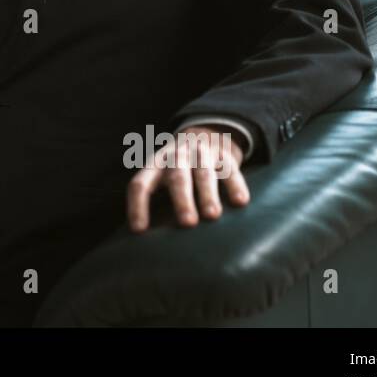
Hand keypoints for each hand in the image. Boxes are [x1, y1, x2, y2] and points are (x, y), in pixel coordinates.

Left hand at [126, 126, 249, 232]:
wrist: (205, 132)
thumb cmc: (178, 168)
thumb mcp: (161, 175)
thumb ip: (156, 201)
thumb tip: (150, 244)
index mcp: (155, 165)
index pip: (140, 184)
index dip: (137, 206)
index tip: (139, 230)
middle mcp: (176, 157)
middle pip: (177, 178)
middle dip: (182, 200)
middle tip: (187, 224)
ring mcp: (201, 154)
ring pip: (204, 173)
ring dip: (208, 194)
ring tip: (212, 216)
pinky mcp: (224, 155)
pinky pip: (230, 169)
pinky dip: (235, 185)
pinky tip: (240, 202)